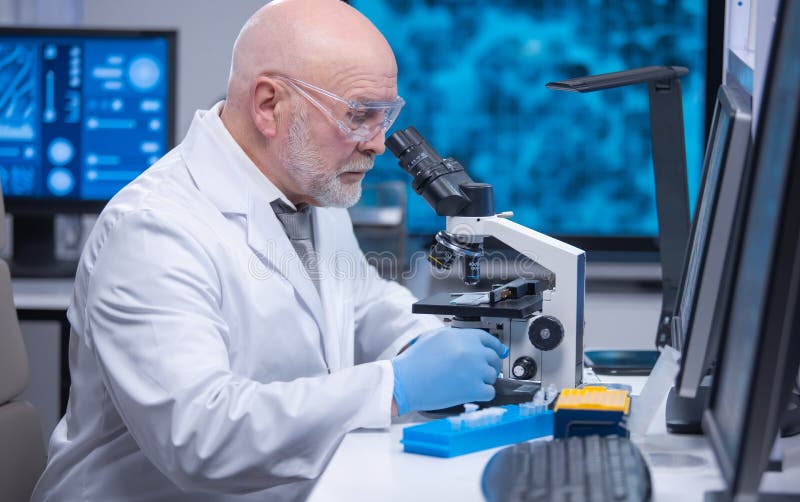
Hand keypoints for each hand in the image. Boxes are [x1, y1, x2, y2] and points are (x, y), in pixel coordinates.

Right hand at [390, 327, 508, 414]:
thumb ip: (456, 337)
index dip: (495, 347)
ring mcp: (475, 370)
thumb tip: (470, 342)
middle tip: (480, 372)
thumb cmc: (415, 361)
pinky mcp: (473, 389)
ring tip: (467, 383)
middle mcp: (472, 351)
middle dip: (489, 365)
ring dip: (484, 380)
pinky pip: (489, 392)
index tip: (499, 352)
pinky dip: (482, 394)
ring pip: (493, 376)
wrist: (405, 380)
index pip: (489, 339)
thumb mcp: (435, 337)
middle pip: (494, 358)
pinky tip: (470, 393)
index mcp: (463, 336)